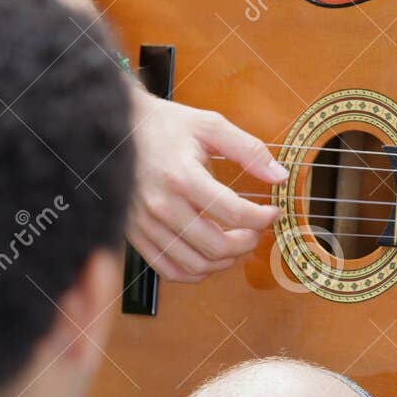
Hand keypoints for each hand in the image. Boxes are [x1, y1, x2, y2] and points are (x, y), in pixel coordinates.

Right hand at [127, 93, 285, 281]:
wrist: (118, 128)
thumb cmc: (165, 125)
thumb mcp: (210, 125)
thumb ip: (248, 149)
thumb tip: (279, 175)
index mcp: (182, 176)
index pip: (233, 213)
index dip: (262, 218)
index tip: (273, 212)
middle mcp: (162, 205)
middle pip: (216, 246)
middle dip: (247, 243)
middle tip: (257, 231)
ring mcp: (145, 224)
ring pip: (194, 265)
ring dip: (225, 262)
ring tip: (238, 245)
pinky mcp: (134, 234)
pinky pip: (168, 269)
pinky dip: (195, 272)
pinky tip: (210, 257)